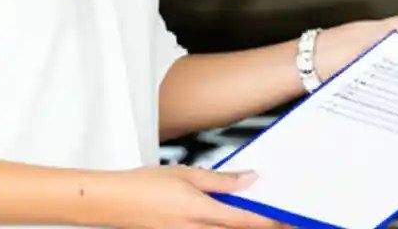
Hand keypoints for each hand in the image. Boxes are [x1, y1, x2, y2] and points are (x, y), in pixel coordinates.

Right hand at [108, 166, 287, 228]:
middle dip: (260, 228)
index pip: (244, 220)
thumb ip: (220, 180)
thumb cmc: (142, 186)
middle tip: (281, 221)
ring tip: (258, 219)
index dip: (269, 221)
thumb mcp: (186, 174)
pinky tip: (227, 221)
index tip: (286, 219)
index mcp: (199, 211)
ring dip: (241, 228)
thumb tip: (248, 179)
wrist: (111, 202)